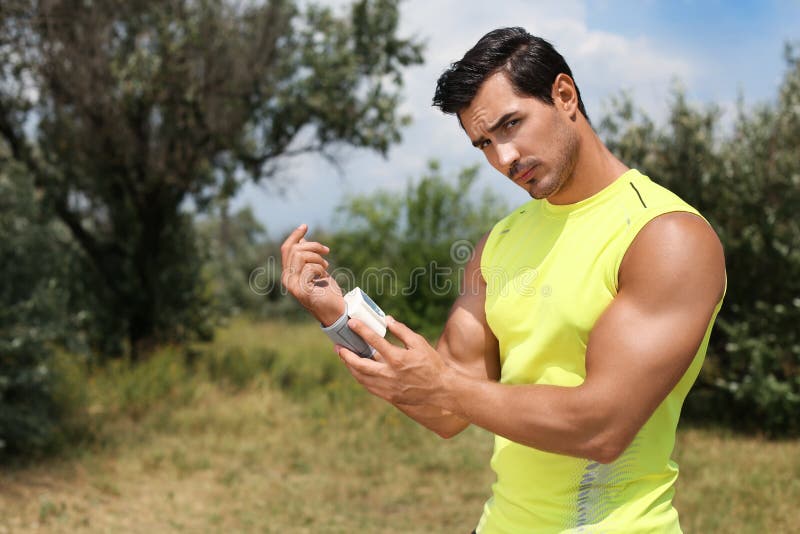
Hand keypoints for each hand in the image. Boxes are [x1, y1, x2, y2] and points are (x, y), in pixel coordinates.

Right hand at [280, 224, 344, 325]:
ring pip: (301, 256)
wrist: (335, 311)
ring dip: (317, 258)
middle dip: (314, 246)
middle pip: (294, 249)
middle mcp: (287, 278)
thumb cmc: (327, 290)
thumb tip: (302, 240)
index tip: (305, 226)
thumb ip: (307, 257)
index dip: (295, 235)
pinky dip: (319, 268)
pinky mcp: (301, 291)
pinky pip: (309, 268)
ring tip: (325, 266)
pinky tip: (324, 276)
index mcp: (289, 272)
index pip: (286, 248)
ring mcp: (292, 286)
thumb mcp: (317, 269)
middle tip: (326, 252)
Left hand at [336, 315, 453, 408]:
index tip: (351, 323)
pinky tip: (356, 370)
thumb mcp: (419, 343)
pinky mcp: (388, 396)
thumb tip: (386, 319)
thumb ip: (401, 331)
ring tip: (344, 357)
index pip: (375, 341)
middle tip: (338, 346)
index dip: (361, 331)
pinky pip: (368, 386)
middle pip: (361, 364)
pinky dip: (360, 377)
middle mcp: (390, 374)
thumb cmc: (432, 363)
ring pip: (361, 377)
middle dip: (347, 355)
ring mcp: (388, 387)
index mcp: (398, 358)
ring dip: (350, 367)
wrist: (440, 389)